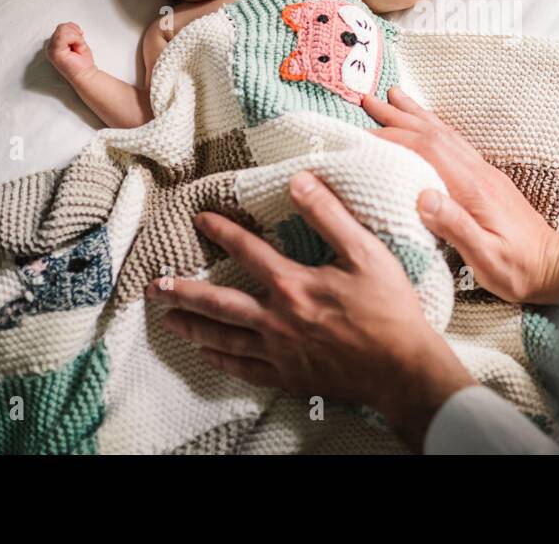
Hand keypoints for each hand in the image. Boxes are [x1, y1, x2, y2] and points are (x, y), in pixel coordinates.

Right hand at [46, 22, 96, 82]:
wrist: (85, 74)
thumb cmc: (82, 61)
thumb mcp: (77, 41)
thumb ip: (70, 33)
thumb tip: (70, 26)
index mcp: (55, 43)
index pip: (62, 27)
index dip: (74, 29)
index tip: (79, 39)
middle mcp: (50, 46)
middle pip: (62, 27)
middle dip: (75, 33)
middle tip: (78, 45)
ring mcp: (51, 49)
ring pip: (63, 30)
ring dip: (76, 37)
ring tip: (77, 47)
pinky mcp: (54, 52)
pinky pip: (64, 36)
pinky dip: (75, 39)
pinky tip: (76, 48)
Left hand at [147, 175, 475, 449]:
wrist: (402, 368)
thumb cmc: (389, 309)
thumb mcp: (366, 253)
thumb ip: (330, 216)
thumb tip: (300, 180)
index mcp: (294, 284)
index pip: (248, 251)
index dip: (222, 231)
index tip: (200, 218)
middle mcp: (278, 319)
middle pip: (220, 303)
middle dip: (185, 292)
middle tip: (155, 286)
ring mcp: (280, 352)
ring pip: (225, 338)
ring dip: (194, 327)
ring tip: (169, 319)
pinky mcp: (289, 376)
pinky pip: (245, 369)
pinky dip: (222, 361)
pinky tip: (209, 355)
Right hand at [364, 87, 558, 304]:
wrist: (554, 267)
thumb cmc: (518, 269)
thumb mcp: (486, 257)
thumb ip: (456, 226)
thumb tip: (422, 195)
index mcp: (473, 188)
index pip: (427, 151)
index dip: (395, 138)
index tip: (363, 134)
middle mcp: (478, 172)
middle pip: (432, 134)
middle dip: (398, 116)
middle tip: (367, 100)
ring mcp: (483, 173)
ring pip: (444, 134)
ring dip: (415, 114)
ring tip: (393, 97)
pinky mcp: (486, 180)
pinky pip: (454, 143)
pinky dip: (434, 128)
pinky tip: (425, 126)